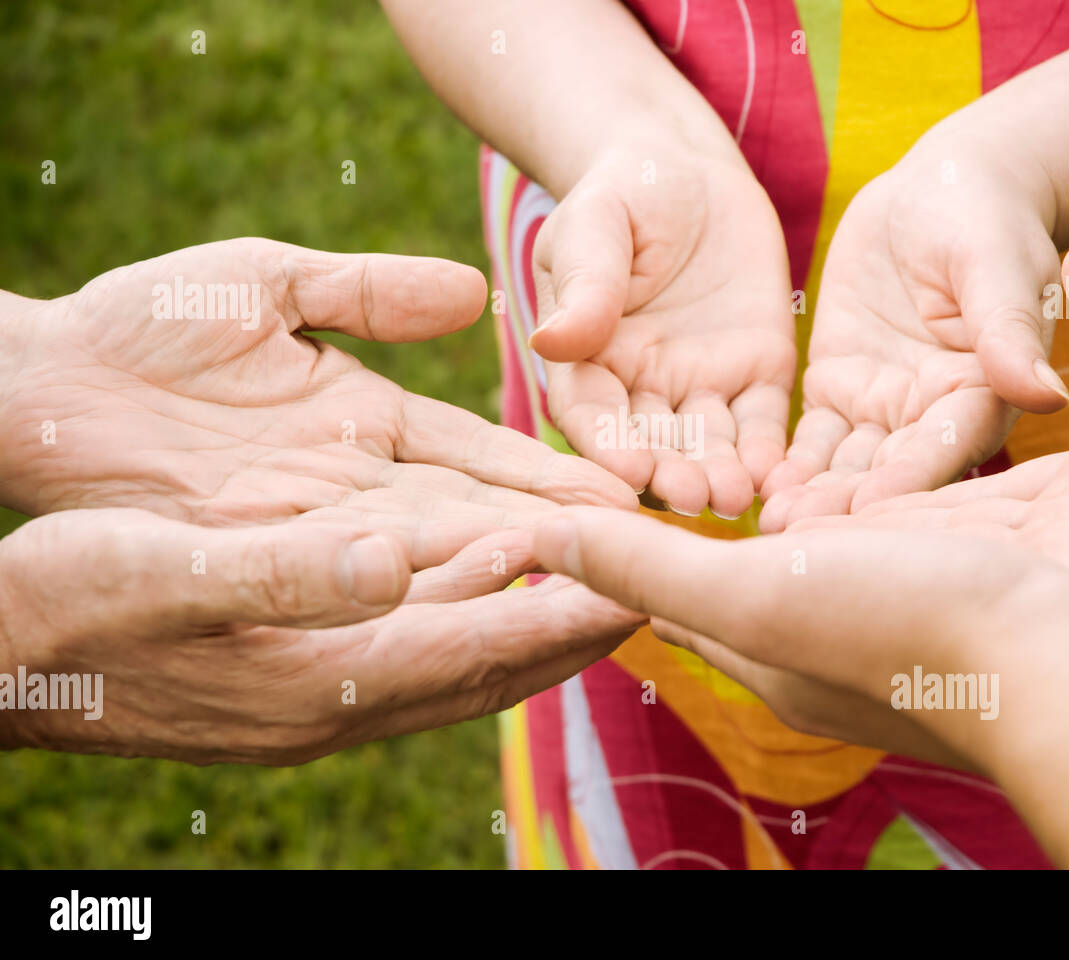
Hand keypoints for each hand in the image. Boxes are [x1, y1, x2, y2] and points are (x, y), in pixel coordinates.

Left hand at [0, 238, 634, 568]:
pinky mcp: (261, 554)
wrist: (45, 380)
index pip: (481, 454)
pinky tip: (493, 595)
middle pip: (475, 516)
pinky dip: (428, 584)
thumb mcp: (270, 282)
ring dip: (513, 570)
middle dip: (560, 539)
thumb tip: (477, 292)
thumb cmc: (146, 320)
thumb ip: (370, 291)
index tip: (624, 489)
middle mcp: (353, 485)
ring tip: (597, 585)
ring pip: (432, 553)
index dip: (551, 475)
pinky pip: (360, 571)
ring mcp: (310, 525)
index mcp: (368, 421)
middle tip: (646, 558)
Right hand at [0, 509, 642, 764]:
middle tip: (652, 594)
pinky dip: (464, 619)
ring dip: (527, 628)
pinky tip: (484, 585)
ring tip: (595, 591)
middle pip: (489, 671)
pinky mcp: (296, 686)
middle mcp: (335, 705)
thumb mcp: (168, 569)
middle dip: (572, 633)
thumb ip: (286, 571)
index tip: (643, 583)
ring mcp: (317, 703)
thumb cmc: (68, 603)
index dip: (564, 617)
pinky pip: (410, 654)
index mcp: (321, 682)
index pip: (478, 651)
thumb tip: (402, 558)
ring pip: (457, 665)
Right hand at [531, 144, 795, 519]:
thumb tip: (552, 340)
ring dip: (720, 474)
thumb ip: (585, 282)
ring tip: (737, 497)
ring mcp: (701, 386)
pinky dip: (768, 449)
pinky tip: (778, 472)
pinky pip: (762, 420)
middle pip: (652, 445)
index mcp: (587, 360)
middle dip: (669, 475)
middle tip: (691, 497)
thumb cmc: (624, 192)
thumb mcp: (596, 225)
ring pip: (708, 443)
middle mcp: (641, 389)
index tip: (627, 473)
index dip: (607, 446)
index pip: (591, 415)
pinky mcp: (756, 374)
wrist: (690, 171)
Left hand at [531, 507, 1068, 867]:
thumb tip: (535, 537)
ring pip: (812, 560)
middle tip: (659, 474)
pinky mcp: (958, 597)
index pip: (667, 601)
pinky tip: (862, 486)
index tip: (586, 509)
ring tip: (750, 471)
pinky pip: (885, 543)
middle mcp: (817, 651)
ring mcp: (892, 627)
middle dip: (694, 536)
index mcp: (761, 653)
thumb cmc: (916, 628)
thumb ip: (651, 565)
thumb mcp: (760, 587)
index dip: (624, 556)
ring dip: (781, 519)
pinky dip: (859, 512)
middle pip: (733, 585)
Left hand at [760, 129, 1068, 530]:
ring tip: (767, 523)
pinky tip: (752, 484)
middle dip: (844, 506)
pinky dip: (785, 461)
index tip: (869, 510)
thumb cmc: (986, 218)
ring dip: (809, 494)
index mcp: (985, 394)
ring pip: (844, 463)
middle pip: (888, 471)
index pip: (947, 445)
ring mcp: (883, 408)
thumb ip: (1008, 331)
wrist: (940, 189)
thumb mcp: (997, 266)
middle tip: (796, 537)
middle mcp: (933, 416)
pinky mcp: (841, 389)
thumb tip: (1045, 396)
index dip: (909, 479)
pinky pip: (810, 435)